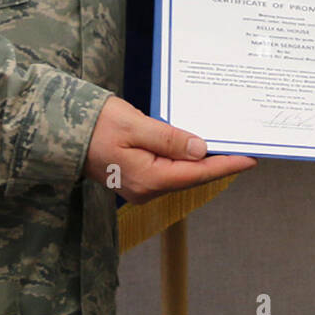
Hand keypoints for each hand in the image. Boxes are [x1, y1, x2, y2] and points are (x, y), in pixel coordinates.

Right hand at [84, 96, 255, 203]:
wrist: (64, 132)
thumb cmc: (97, 125)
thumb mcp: (135, 126)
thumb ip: (169, 138)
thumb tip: (200, 149)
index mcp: (149, 178)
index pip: (197, 173)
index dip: (226, 165)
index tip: (250, 159)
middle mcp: (147, 188)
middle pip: (192, 175)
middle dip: (219, 162)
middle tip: (246, 148)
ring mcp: (142, 185)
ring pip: (182, 173)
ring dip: (203, 160)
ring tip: (227, 146)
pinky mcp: (138, 177)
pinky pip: (170, 169)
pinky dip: (186, 159)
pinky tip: (197, 147)